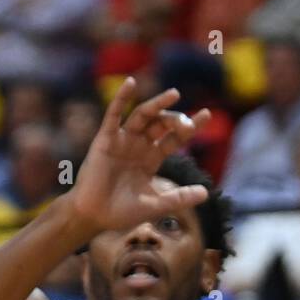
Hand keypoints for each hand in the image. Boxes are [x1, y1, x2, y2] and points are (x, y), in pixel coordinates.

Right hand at [65, 77, 210, 236]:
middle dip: (176, 121)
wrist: (92, 217)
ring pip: (142, 115)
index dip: (190, 126)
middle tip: (188, 126)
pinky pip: (113, 115)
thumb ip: (178, 199)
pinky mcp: (105, 140)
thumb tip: (205, 193)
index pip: (174, 137)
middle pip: (161, 124)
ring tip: (174, 94)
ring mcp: (121, 141)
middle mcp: (138, 146)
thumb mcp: (155, 205)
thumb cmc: (120, 212)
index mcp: (151, 159)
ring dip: (157, 104)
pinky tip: (131, 83)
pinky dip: (121, 98)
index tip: (206, 115)